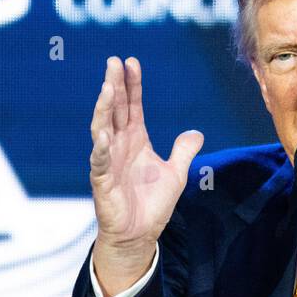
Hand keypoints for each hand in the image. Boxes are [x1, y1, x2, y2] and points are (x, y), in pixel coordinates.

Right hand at [89, 56, 203, 296]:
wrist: (140, 234)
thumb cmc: (152, 205)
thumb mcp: (176, 174)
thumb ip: (184, 152)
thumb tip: (196, 132)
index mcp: (135, 140)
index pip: (132, 106)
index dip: (132, 85)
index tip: (131, 62)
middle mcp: (119, 145)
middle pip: (116, 109)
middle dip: (115, 86)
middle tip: (114, 62)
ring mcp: (109, 161)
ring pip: (103, 129)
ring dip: (104, 109)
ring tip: (107, 88)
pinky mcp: (103, 181)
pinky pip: (100, 161)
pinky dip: (101, 148)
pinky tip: (102, 135)